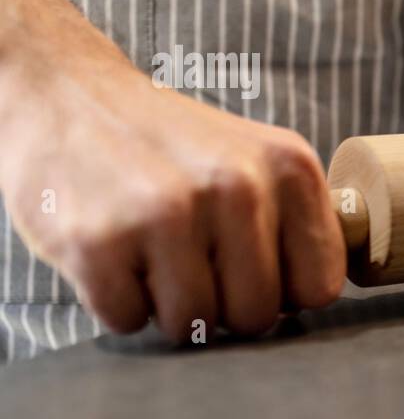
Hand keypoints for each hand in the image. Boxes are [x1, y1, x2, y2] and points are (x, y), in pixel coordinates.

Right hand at [0, 51, 345, 341]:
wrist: (66, 93)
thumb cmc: (172, 147)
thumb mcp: (256, 159)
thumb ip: (297, 222)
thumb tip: (321, 295)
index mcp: (289, 167)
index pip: (319, 287)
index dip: (282, 291)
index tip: (250, 267)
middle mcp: (237, 185)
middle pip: (257, 316)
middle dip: (223, 305)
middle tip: (189, 258)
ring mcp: (167, 212)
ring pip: (195, 326)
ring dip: (167, 305)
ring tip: (149, 250)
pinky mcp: (99, 240)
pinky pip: (127, 320)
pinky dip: (115, 300)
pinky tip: (111, 248)